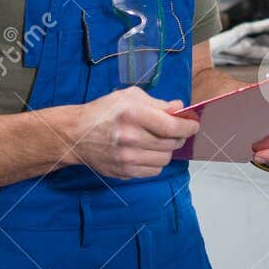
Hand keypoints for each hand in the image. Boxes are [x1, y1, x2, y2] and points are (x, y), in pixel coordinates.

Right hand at [69, 87, 198, 179]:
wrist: (76, 134)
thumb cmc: (103, 112)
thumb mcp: (129, 97)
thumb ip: (157, 103)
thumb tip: (180, 108)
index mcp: (132, 114)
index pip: (171, 126)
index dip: (188, 127)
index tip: (193, 125)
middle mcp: (130, 137)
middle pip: (171, 143)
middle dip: (179, 136)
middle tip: (175, 131)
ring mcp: (126, 158)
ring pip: (165, 159)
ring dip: (167, 150)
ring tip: (159, 141)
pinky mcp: (124, 172)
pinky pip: (153, 171)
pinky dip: (156, 162)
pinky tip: (148, 152)